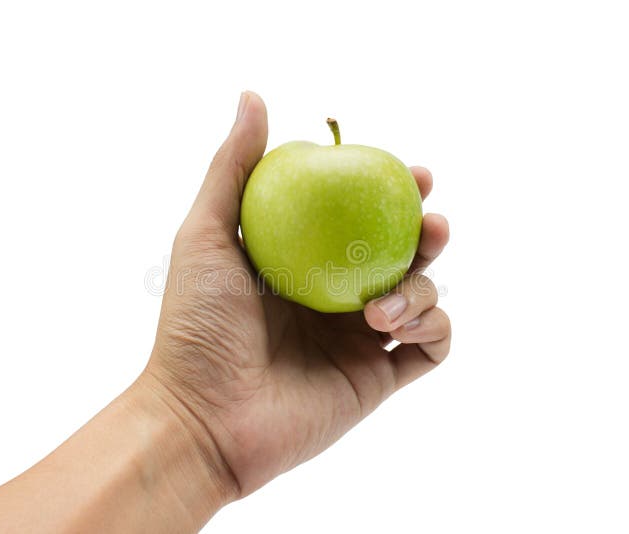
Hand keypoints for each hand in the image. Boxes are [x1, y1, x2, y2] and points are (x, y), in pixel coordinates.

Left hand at [143, 92, 450, 498]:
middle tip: (429, 220)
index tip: (410, 172)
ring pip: (425, 296)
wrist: (202, 419)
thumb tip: (253, 95)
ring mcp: (360, 339)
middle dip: (428, 232)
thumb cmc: (195, 326)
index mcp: (304, 262)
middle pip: (403, 253)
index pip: (360, 217)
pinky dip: (433, 328)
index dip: (392, 191)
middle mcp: (337, 297)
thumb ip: (233, 167)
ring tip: (382, 306)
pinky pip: (433, 348)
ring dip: (424, 288)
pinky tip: (398, 326)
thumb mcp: (207, 235)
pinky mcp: (377, 380)